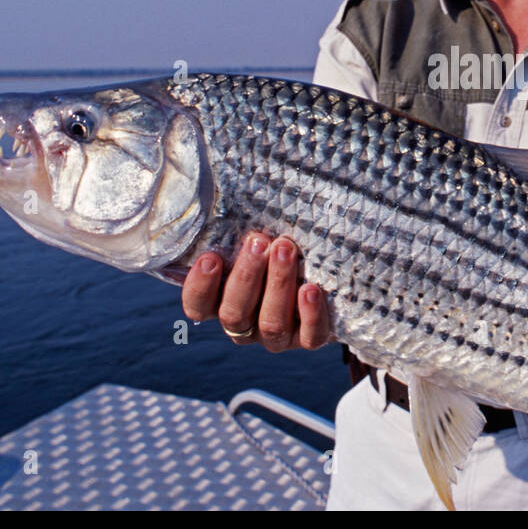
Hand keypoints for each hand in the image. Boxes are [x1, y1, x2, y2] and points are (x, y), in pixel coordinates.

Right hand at [181, 231, 333, 350]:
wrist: (329, 273)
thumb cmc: (278, 245)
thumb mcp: (254, 236)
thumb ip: (231, 224)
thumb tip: (209, 189)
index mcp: (223, 302)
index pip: (198, 306)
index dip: (200, 287)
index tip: (210, 257)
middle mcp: (246, 324)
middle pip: (234, 313)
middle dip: (246, 276)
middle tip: (258, 242)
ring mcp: (278, 336)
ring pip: (271, 323)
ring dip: (278, 284)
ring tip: (286, 249)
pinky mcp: (310, 339)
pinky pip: (309, 336)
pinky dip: (310, 314)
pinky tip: (311, 289)